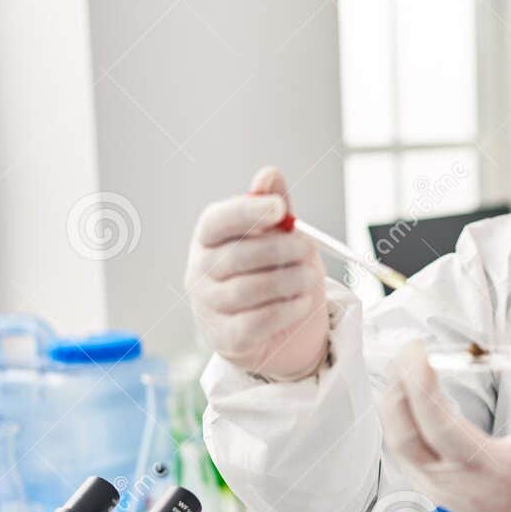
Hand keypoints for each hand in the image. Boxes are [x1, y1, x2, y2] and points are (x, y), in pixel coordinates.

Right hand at [185, 166, 329, 380]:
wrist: (273, 331)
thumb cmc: (270, 273)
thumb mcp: (277, 237)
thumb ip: (273, 208)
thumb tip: (269, 173)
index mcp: (208, 238)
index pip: (218, 221)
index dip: (247, 212)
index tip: (280, 208)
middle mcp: (199, 271)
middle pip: (239, 255)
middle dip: (282, 250)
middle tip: (308, 250)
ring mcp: (208, 306)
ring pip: (252, 289)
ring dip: (291, 280)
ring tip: (311, 278)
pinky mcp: (225, 337)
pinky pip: (258, 320)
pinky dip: (288, 309)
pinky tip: (303, 302)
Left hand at [381, 338, 510, 511]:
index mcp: (483, 466)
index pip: (438, 424)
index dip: (422, 385)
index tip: (419, 351)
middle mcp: (451, 481)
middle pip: (405, 434)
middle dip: (399, 386)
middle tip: (408, 350)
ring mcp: (435, 488)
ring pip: (397, 442)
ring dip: (394, 400)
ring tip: (403, 365)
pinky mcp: (428, 488)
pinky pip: (401, 451)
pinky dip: (397, 419)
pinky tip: (405, 394)